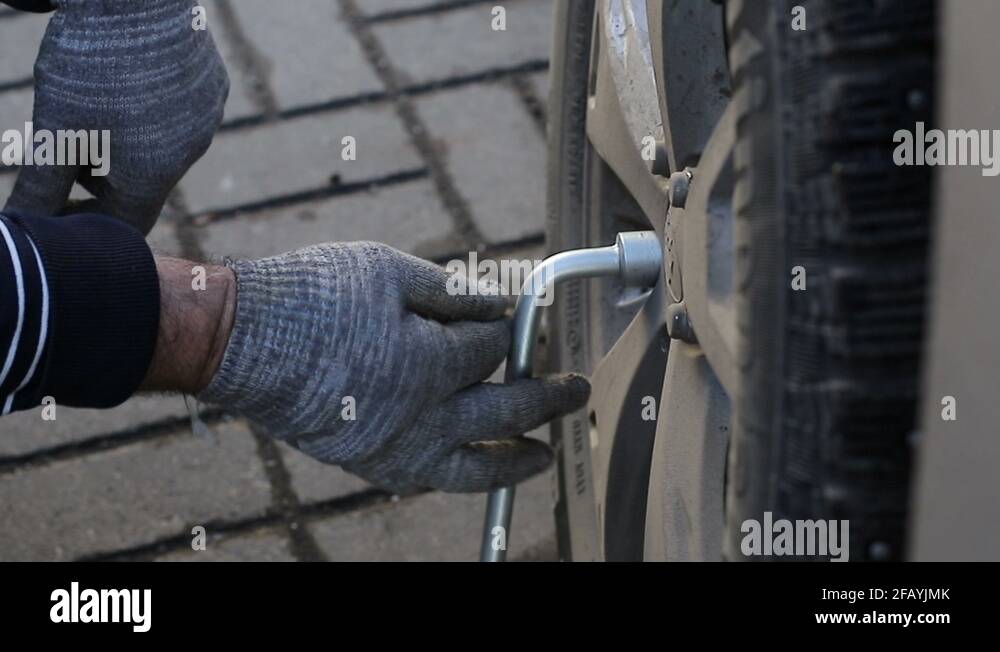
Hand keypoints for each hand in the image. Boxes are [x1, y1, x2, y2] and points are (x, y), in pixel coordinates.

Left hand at [4, 0, 228, 233]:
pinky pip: (184, 112)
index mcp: (155, 173)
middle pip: (143, 182)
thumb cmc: (91, 63)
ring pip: (164, 146)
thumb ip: (41, 184)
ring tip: (98, 102)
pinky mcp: (214, 85)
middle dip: (104, 172)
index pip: (126, 221)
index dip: (88, 217)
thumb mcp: (55, 127)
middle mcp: (190, 152)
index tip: (57, 198)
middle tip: (69, 138)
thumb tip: (22, 224)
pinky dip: (154, 108)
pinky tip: (132, 78)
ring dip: (129, 140)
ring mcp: (207, 117)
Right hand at [196, 242, 590, 493]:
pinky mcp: (366, 463)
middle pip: (503, 411)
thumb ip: (453, 290)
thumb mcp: (387, 271)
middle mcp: (419, 417)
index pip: (491, 348)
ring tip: (544, 458)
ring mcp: (393, 448)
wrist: (235, 339)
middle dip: (546, 398)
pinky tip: (474, 465)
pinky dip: (460, 474)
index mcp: (428, 363)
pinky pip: (429, 478)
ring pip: (472, 467)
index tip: (517, 315)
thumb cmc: (310, 295)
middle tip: (576, 391)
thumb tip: (504, 300)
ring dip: (515, 461)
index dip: (507, 327)